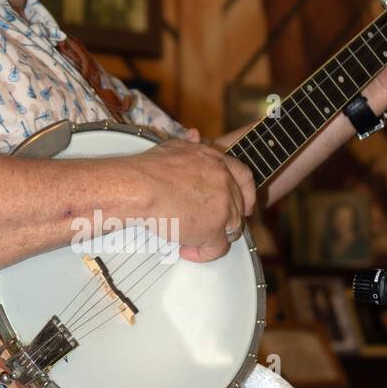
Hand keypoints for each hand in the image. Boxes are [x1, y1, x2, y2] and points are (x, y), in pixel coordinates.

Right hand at [133, 135, 255, 262]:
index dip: (247, 193)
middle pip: (238, 207)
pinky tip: (187, 250)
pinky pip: (217, 249)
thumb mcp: (173, 146)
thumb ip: (189, 143)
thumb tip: (194, 134)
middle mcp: (224, 182)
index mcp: (215, 161)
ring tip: (191, 239)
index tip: (245, 204)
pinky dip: (202, 254)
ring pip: (231, 230)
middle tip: (209, 228)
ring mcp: (223, 206)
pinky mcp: (214, 229)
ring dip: (213, 237)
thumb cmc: (147, 169)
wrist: (139, 188)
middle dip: (226, 220)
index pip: (245, 176)